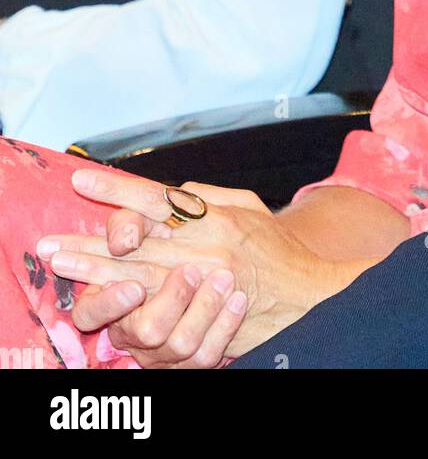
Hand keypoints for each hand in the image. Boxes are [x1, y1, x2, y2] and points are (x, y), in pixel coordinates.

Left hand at [36, 168, 348, 364]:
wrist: (308, 296)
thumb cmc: (279, 251)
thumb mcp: (251, 208)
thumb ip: (210, 196)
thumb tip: (175, 191)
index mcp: (214, 216)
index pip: (155, 197)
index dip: (116, 188)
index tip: (82, 179)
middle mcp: (203, 246)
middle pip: (136, 238)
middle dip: (92, 237)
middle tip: (53, 236)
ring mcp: (200, 283)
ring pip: (135, 274)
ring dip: (95, 270)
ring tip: (62, 262)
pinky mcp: (200, 314)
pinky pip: (155, 309)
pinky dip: (123, 304)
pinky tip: (96, 300)